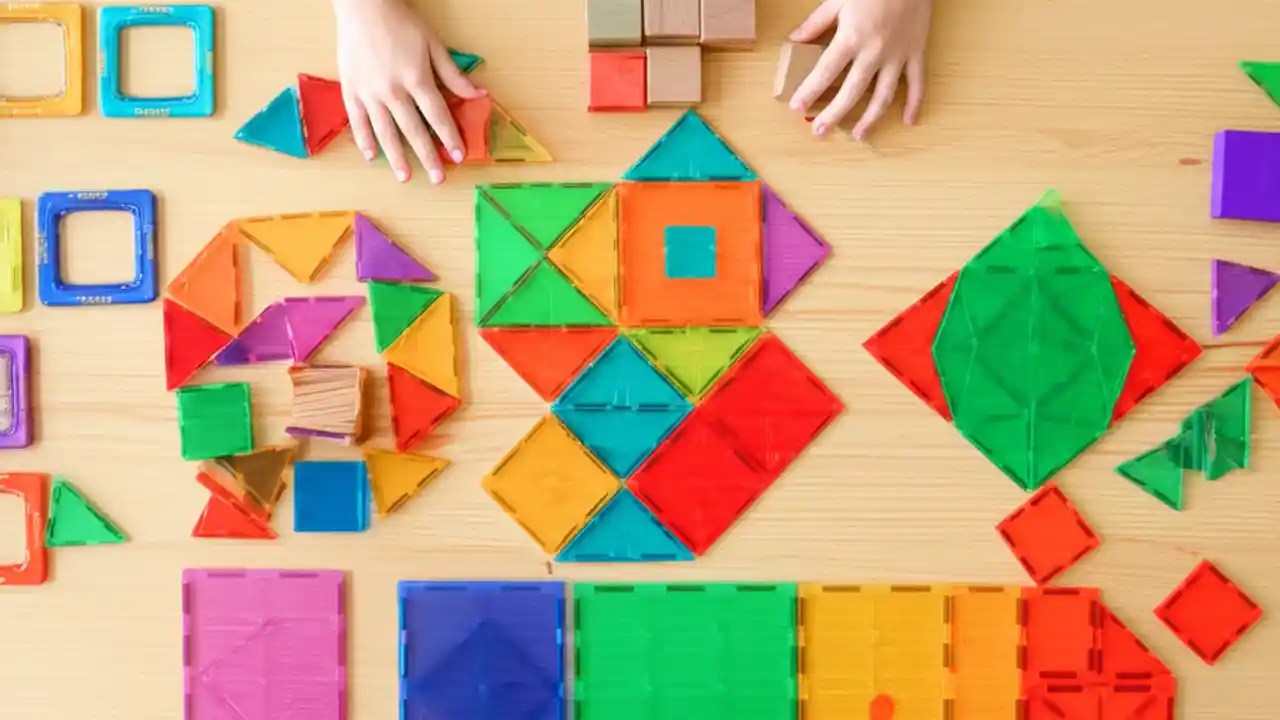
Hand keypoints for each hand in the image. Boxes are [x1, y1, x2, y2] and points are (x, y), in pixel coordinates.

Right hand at [333, 0, 485, 182]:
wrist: (363, 6)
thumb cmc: (401, 23)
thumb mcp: (433, 45)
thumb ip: (453, 75)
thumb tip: (478, 95)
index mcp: (416, 79)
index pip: (437, 116)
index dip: (450, 138)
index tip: (458, 156)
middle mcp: (393, 91)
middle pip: (413, 131)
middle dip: (428, 157)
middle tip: (437, 179)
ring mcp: (369, 93)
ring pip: (385, 132)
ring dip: (397, 157)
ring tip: (405, 177)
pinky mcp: (350, 90)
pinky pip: (357, 121)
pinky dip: (364, 140)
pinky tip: (372, 156)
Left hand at [788, 0, 931, 139]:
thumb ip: (816, 22)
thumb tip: (794, 40)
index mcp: (851, 37)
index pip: (825, 72)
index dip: (809, 91)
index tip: (797, 107)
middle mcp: (874, 52)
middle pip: (851, 92)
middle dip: (834, 115)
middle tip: (819, 132)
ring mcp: (897, 55)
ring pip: (883, 96)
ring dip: (871, 119)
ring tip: (859, 135)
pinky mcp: (916, 52)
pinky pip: (917, 83)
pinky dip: (914, 103)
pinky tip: (909, 121)